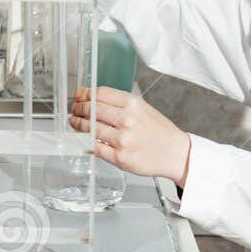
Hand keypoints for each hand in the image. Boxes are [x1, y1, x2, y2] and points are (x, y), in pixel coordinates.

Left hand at [68, 86, 191, 186]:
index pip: (99, 93)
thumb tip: (90, 97)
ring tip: (76, 123)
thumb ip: (118, 103)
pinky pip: (96, 147)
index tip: (79, 97)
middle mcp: (127, 120)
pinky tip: (88, 139)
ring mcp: (123, 140)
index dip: (85, 94)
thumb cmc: (159, 131)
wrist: (175, 153)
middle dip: (78, 109)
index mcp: (133, 104)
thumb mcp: (142, 108)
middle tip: (75, 110)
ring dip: (78, 125)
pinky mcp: (120, 158)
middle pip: (91, 109)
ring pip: (90, 128)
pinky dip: (89, 142)